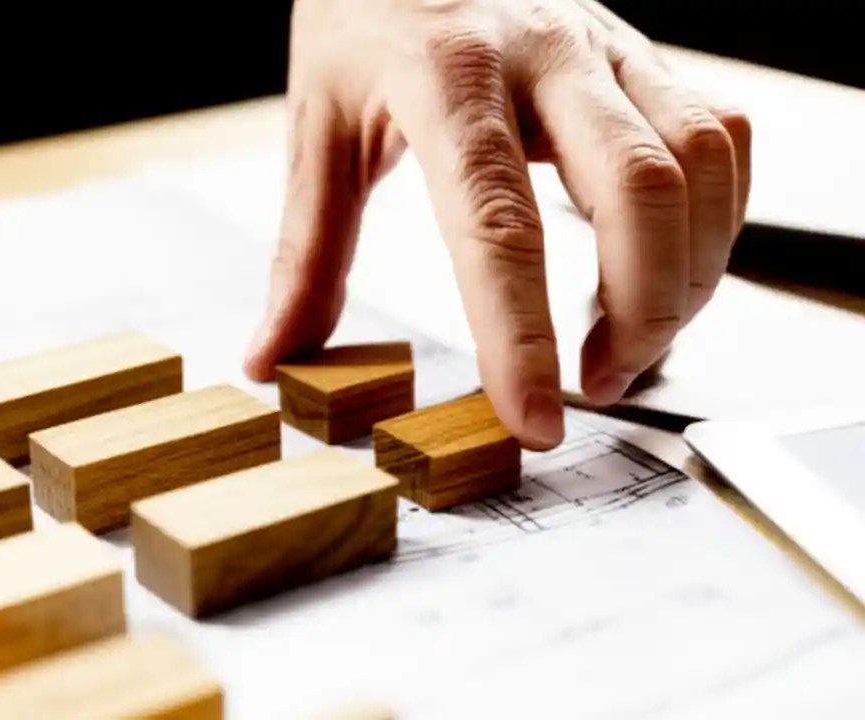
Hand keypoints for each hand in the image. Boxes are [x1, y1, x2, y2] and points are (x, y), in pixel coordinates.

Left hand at [244, 0, 749, 449]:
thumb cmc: (357, 15)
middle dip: (640, 311)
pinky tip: (666, 266)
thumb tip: (272, 357)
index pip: (498, 225)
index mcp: (443, 77)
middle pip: (638, 190)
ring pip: (698, 162)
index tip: (534, 420)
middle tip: (597, 383)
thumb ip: (304, 254)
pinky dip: (714, 217)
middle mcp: (541, 52)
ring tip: (630, 341)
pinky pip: (719, 134)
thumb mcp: (316, 128)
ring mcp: (605, 45)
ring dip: (686, 274)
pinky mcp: (642, 51)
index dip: (522, 336)